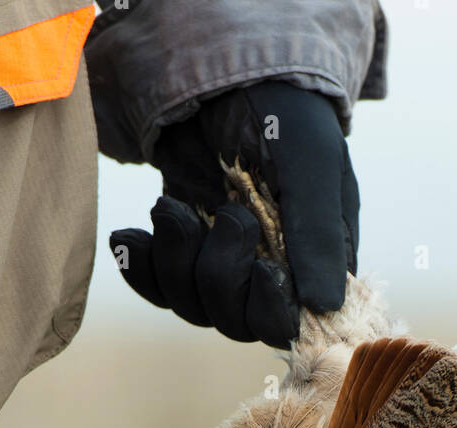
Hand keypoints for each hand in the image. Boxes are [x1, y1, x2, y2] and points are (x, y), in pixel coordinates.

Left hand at [110, 81, 358, 347]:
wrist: (227, 77)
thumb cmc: (283, 114)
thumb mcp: (311, 164)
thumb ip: (319, 234)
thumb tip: (324, 307)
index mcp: (312, 262)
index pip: (288, 322)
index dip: (271, 308)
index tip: (264, 269)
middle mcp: (269, 273)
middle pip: (235, 321)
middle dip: (221, 275)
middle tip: (227, 215)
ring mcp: (222, 264)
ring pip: (192, 305)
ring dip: (176, 262)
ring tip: (171, 206)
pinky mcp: (182, 251)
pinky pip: (155, 288)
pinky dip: (140, 267)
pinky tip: (132, 235)